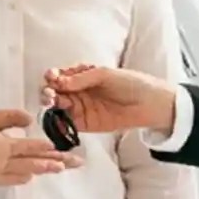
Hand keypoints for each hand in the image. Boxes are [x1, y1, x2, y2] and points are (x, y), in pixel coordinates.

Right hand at [0, 109, 80, 185]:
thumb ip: (6, 118)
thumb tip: (28, 119)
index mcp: (4, 145)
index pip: (30, 146)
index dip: (46, 147)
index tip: (62, 148)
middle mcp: (6, 162)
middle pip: (34, 161)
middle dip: (56, 162)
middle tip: (76, 164)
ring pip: (26, 172)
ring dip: (44, 170)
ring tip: (60, 169)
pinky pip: (11, 180)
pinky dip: (24, 178)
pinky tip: (29, 178)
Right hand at [42, 65, 177, 134]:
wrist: (150, 104)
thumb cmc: (131, 83)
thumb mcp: (105, 74)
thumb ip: (82, 79)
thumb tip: (59, 81)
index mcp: (82, 75)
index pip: (60, 75)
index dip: (53, 75)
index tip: (51, 76)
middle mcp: (78, 91)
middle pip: (55, 90)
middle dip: (49, 90)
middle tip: (49, 92)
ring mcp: (80, 107)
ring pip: (58, 106)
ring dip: (51, 104)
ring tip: (52, 101)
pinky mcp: (84, 124)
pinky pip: (67, 123)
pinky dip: (58, 122)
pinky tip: (55, 119)